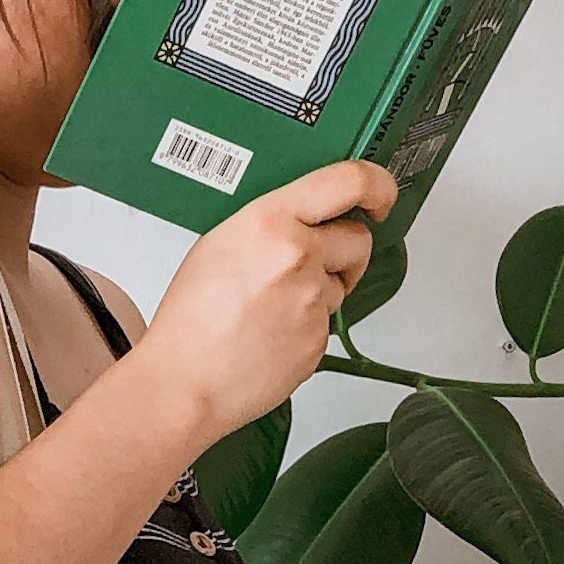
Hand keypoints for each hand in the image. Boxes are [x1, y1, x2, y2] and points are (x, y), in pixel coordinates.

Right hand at [137, 159, 397, 445]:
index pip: (350, 181)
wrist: (183, 381)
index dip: (377, 186)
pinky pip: (327, 324)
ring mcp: (313, 300)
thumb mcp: (219, 243)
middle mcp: (298, 255)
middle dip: (343, 250)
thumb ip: (270, 224)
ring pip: (341, 284)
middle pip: (358, 240)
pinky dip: (306, 327)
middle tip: (312, 264)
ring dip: (320, 291)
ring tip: (270, 308)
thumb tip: (303, 221)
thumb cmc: (189, 320)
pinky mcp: (319, 340)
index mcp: (270, 221)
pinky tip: (270, 334)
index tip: (380, 196)